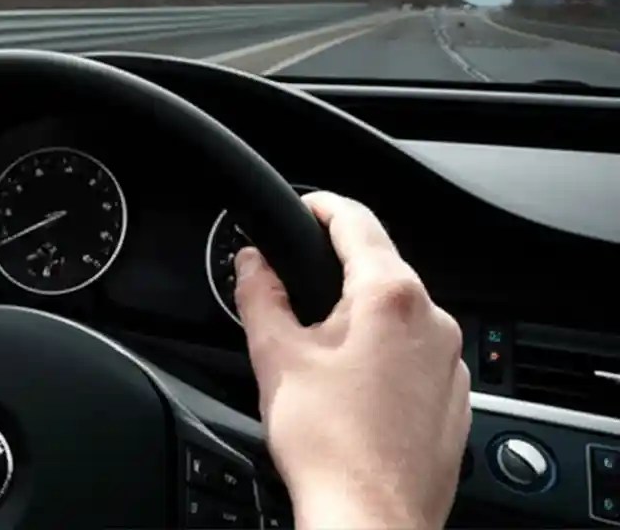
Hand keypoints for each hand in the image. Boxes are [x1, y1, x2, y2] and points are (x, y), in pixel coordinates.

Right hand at [234, 192, 468, 529]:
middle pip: (380, 266)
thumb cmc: (329, 446)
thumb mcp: (274, 355)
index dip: (320, 206)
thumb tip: (251, 262)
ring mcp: (450, 361)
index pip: (355, 220)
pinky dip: (384, 352)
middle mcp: (434, 320)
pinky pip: (416, 353)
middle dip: (334, 269)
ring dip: (359, 314)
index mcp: (390, 296)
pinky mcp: (454, 397)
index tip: (301, 206)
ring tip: (315, 349)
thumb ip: (258, 293)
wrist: (369, 518)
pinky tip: (349, 386)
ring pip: (399, 313)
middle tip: (290, 287)